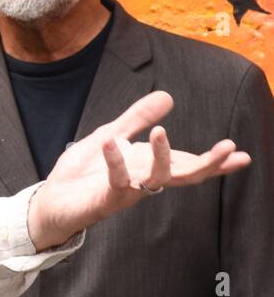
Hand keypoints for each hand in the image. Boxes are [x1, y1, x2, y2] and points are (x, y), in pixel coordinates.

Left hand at [27, 90, 249, 250]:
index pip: (189, 164)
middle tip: (229, 148)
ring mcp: (126, 193)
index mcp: (149, 168)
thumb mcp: (111, 136)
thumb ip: (137, 118)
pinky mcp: (104, 200)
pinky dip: (114, 160)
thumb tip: (167, 96)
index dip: (216, 161)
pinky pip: (115, 181)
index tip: (243, 155)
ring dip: (161, 157)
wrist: (51, 200)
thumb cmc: (83, 173)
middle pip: (184, 176)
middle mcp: (144, 182)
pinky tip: (112, 141)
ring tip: (161, 130)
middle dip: (208, 164)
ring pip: (154, 180)